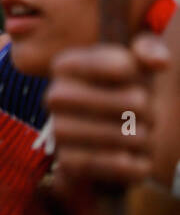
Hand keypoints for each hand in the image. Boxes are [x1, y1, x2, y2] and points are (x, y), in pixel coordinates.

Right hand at [47, 32, 167, 188]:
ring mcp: (59, 130)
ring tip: (139, 135)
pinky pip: (120, 165)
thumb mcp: (134, 63)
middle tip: (145, 114)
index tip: (138, 81)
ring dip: (146, 139)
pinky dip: (137, 165)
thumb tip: (159, 62)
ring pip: (131, 136)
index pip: (123, 65)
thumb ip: (148, 49)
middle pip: (135, 101)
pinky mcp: (69, 163)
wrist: (102, 134)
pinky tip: (134, 158)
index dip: (143, 76)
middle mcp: (54, 95)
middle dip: (150, 111)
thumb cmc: (121, 91)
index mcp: (66, 65)